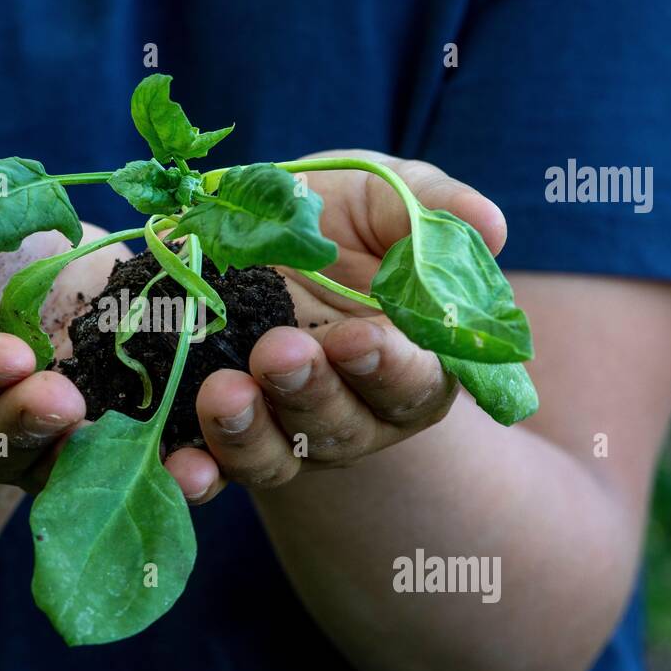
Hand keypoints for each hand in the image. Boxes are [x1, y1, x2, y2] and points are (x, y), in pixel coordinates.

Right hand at [0, 152, 127, 491]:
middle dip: (28, 424)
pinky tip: (198, 462)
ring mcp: (26, 438)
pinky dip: (159, 464)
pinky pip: (119, 459)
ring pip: (55, 467)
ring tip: (139, 445)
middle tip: (67, 400)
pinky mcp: (89, 431)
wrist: (1, 255)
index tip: (10, 355)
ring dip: (97, 461)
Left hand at [169, 150, 508, 502]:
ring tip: (222, 393)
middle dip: (311, 392)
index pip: (412, 383)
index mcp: (409, 362)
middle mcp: (352, 412)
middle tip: (281, 351)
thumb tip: (491, 226)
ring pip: (276, 455)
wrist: (249, 231)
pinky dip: (196, 474)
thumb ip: (432, 210)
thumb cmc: (338, 216)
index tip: (358, 336)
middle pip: (342, 427)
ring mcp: (285, 431)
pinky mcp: (223, 436)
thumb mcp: (384, 196)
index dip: (389, 367)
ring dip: (249, 432)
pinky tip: (178, 466)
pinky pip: (212, 469)